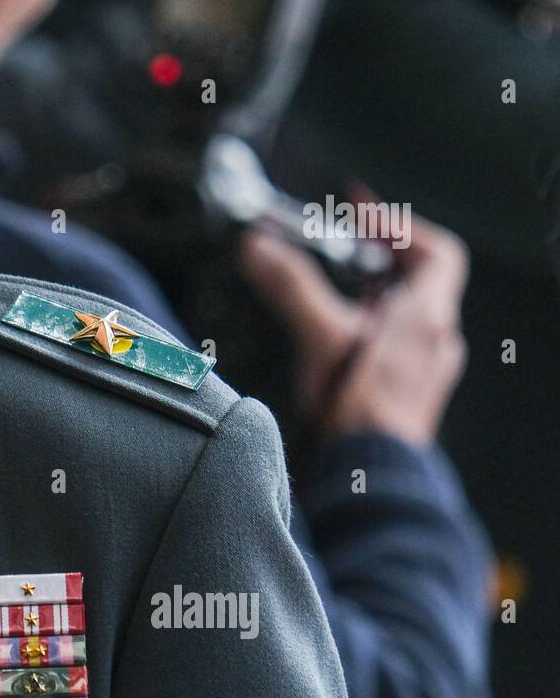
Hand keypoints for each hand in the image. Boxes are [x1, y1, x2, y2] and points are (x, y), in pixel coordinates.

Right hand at [239, 197, 468, 446]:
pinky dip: (362, 332)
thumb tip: (258, 247)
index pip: (438, 254)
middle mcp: (431, 342)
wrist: (370, 476)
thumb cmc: (359, 412)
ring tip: (330, 292)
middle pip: (417, 283)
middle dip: (377, 261)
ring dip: (368, 297)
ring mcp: (418, 372)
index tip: (364, 221)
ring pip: (400, 318)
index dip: (401, 230)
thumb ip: (290, 286)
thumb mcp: (320, 335)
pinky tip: (331, 343)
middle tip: (341, 249)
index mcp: (426, 317)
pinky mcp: (397, 397)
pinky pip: (387, 350)